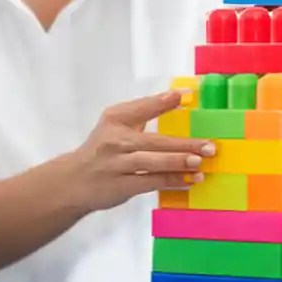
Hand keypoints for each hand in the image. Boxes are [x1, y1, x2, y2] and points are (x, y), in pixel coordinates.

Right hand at [66, 90, 212, 211]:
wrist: (73, 181)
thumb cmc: (103, 149)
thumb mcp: (115, 124)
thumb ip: (143, 112)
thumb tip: (178, 97)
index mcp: (115, 118)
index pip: (143, 106)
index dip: (165, 101)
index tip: (188, 94)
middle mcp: (115, 140)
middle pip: (154, 141)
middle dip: (183, 144)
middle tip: (208, 146)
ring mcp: (117, 164)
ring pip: (152, 162)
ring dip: (177, 163)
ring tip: (199, 163)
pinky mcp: (120, 186)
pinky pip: (150, 183)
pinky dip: (171, 182)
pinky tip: (189, 181)